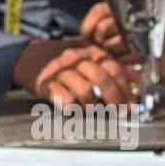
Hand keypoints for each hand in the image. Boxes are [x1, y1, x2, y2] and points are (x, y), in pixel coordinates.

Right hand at [11, 38, 138, 110]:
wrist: (27, 57)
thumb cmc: (62, 61)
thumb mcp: (87, 57)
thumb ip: (111, 65)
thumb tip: (137, 76)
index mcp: (90, 51)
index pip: (114, 69)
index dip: (126, 89)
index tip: (130, 105)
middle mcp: (76, 58)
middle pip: (102, 80)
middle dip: (115, 101)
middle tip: (118, 114)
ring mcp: (61, 71)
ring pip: (85, 91)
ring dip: (94, 107)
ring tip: (94, 112)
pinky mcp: (46, 83)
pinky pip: (65, 99)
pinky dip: (74, 109)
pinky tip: (75, 111)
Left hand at [79, 2, 164, 88]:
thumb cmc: (142, 46)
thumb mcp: (119, 34)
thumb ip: (100, 31)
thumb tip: (82, 37)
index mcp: (125, 7)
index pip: (98, 11)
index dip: (89, 26)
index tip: (89, 37)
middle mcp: (134, 15)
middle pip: (102, 28)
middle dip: (100, 44)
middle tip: (106, 50)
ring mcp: (141, 30)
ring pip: (111, 45)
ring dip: (111, 56)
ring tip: (120, 57)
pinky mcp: (148, 47)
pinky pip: (124, 58)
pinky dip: (123, 64)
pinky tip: (129, 63)